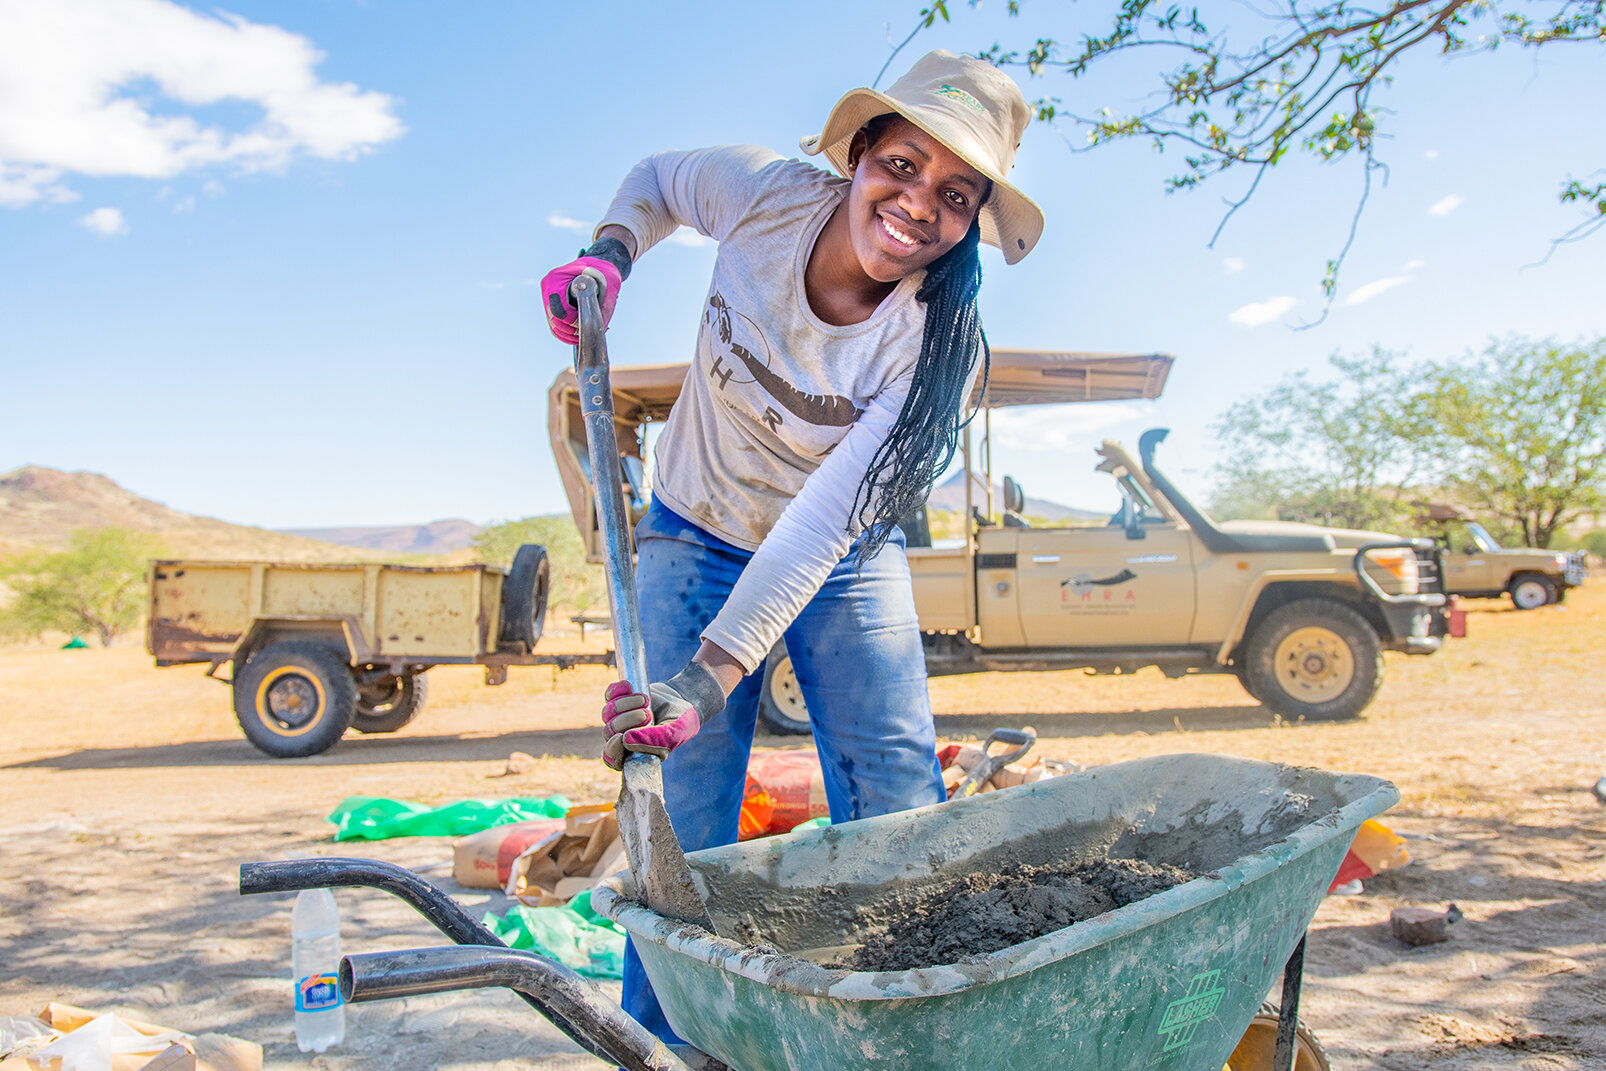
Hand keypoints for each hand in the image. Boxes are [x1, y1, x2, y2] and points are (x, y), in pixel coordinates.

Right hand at [540, 236, 631, 344]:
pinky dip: (567, 333)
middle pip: (554, 321)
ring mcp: (548, 296)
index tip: (587, 322)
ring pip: (554, 326)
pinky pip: (556, 325)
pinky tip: (579, 334)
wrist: (601, 263)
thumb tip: (601, 328)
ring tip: (586, 333)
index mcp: (556, 279)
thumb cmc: (605, 271)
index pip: (558, 310)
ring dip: (569, 335)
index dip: (573, 321)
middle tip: (588, 331)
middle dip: (571, 330)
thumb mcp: (609, 286)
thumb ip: (605, 307)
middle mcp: (548, 287)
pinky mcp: (553, 304)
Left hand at [600, 662, 725, 770]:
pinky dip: (619, 689)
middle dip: (628, 720)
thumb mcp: (672, 734)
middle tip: (647, 714)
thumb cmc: (680, 723)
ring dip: (626, 703)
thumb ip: (653, 740)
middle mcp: (622, 738)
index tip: (620, 738)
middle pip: (609, 731)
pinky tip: (630, 687)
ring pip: (608, 712)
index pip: (612, 758)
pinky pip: (609, 694)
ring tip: (646, 700)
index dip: (612, 749)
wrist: (683, 700)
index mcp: (634, 753)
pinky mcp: (619, 699)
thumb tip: (625, 740)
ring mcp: (619, 718)